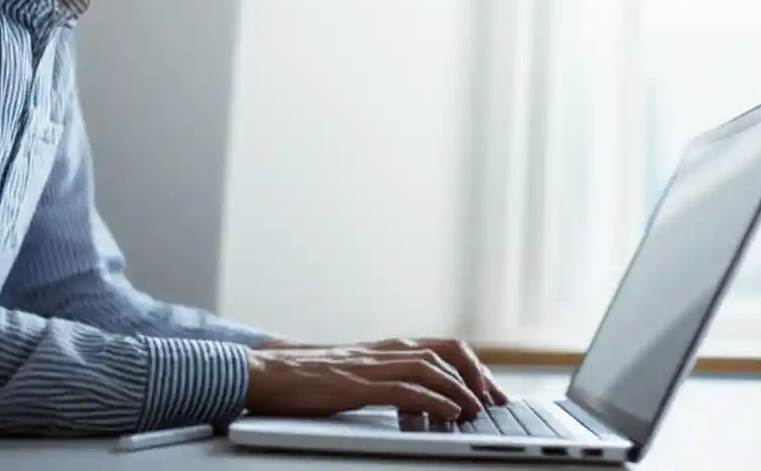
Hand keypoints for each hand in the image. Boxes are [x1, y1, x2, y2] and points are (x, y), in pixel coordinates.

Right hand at [244, 342, 495, 420]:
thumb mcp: (354, 376)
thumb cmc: (305, 379)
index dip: (471, 366)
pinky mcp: (357, 385)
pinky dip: (433, 400)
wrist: (265, 372)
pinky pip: (405, 390)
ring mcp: (371, 365)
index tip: (490, 390)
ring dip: (460, 388)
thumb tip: (414, 400)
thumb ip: (383, 380)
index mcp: (385, 347)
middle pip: (446, 351)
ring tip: (478, 409)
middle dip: (476, 375)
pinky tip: (449, 413)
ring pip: (431, 368)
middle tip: (495, 400)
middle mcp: (384, 350)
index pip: (442, 347)